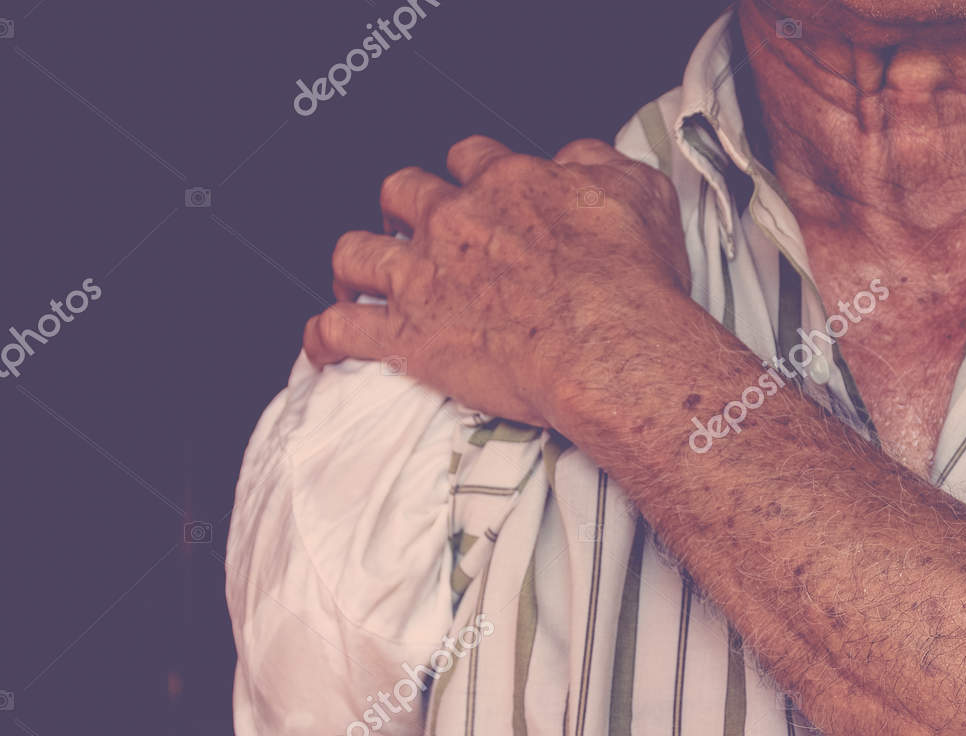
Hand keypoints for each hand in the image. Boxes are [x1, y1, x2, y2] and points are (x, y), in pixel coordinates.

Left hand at [304, 135, 690, 427]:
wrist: (609, 348)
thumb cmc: (630, 280)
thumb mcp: (639, 193)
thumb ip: (598, 164)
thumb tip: (573, 158)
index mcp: (507, 183)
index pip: (470, 157)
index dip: (471, 172)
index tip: (476, 189)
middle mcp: (454, 220)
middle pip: (401, 191)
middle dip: (402, 206)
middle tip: (416, 230)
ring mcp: (422, 277)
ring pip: (354, 252)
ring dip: (355, 263)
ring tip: (362, 279)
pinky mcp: (406, 337)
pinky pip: (340, 330)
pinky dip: (326, 336)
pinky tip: (327, 345)